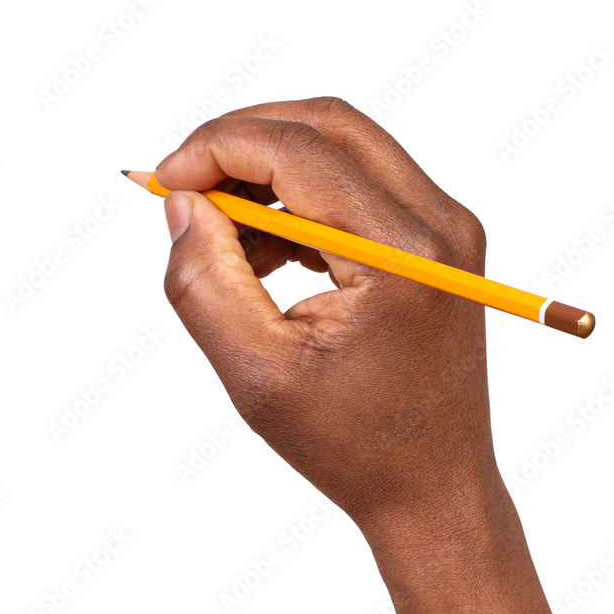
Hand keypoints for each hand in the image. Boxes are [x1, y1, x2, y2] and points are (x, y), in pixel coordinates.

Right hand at [157, 97, 494, 528]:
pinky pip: (360, 186)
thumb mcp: (258, 375)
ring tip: (225, 240)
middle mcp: (441, 227)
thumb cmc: (353, 447)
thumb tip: (182, 203)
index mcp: (404, 258)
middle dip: (243, 141)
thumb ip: (205, 282)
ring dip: (271, 172)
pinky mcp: (440, 243)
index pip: (301, 150)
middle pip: (328, 126)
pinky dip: (303, 201)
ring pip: (343, 149)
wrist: (432, 487)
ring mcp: (449, 230)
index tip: (165, 183)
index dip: (218, 148)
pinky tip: (265, 255)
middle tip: (187, 187)